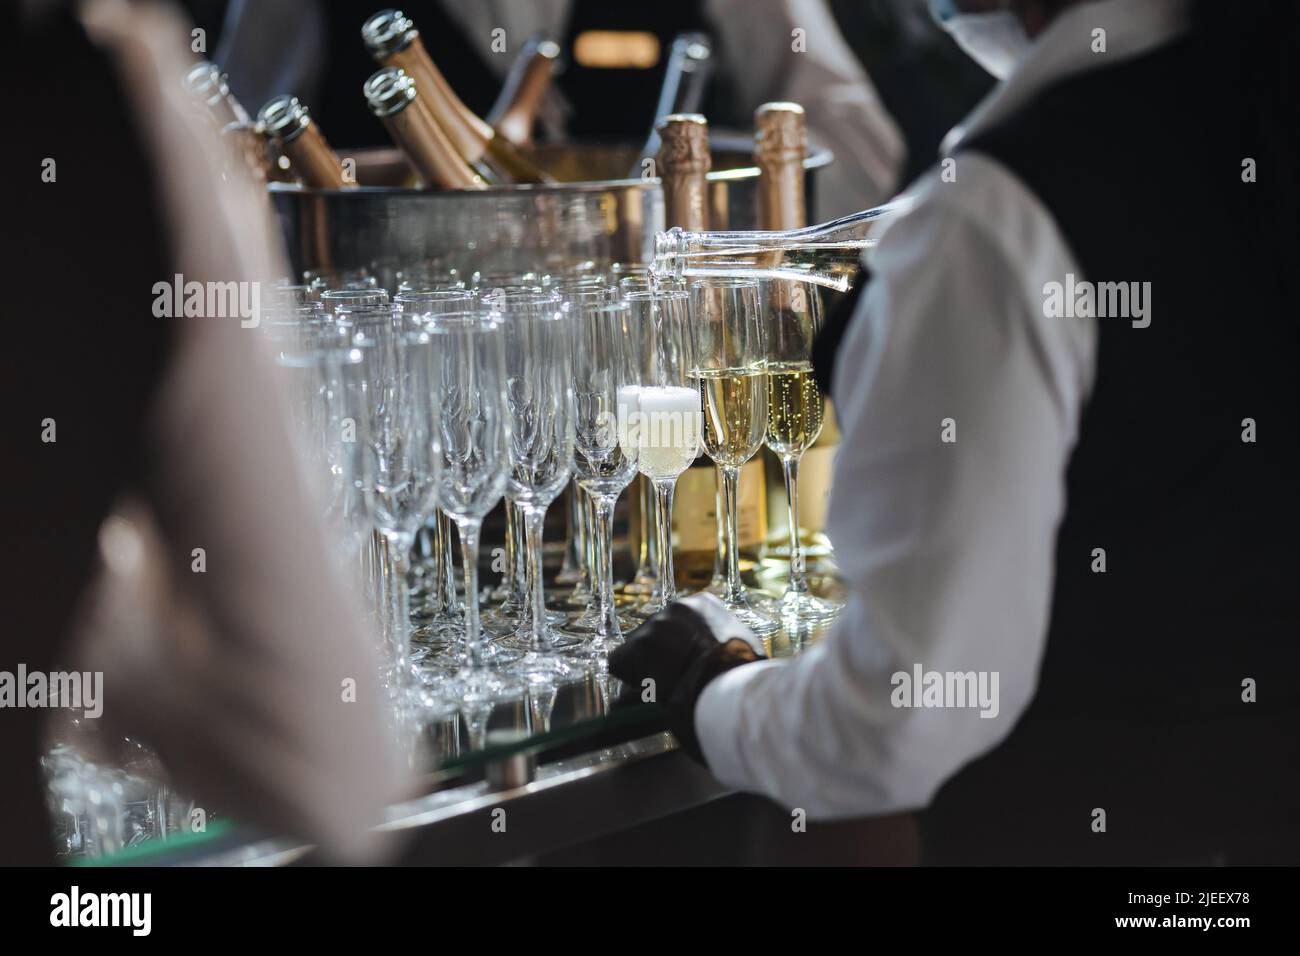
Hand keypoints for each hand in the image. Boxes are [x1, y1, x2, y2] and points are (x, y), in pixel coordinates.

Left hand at [609, 594, 765, 760]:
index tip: (686, 664)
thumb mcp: (745, 647)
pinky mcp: (631, 650)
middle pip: (658, 633)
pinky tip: (644, 695)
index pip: (682, 622)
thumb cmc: (743, 672)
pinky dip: (628, 682)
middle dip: (661, 656)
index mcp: (703, 604)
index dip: (682, 647)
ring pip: (639, 650)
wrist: (723, 684)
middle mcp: (673, 609)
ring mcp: (650, 628)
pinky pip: (620, 665)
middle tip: (672, 681)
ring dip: (646, 670)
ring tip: (661, 692)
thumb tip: (734, 656)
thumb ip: (729, 643)